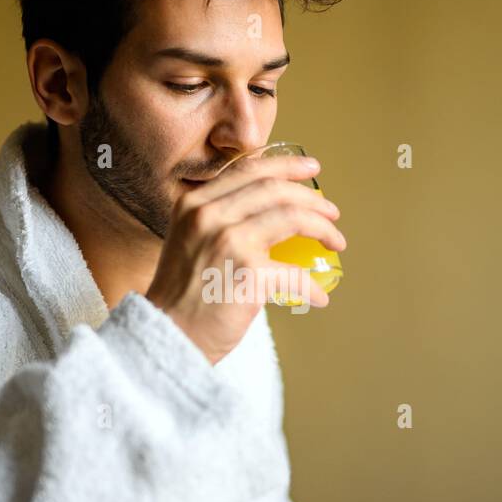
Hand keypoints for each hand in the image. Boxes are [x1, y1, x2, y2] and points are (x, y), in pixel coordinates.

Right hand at [145, 153, 345, 364]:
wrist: (166, 336)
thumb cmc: (182, 297)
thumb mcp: (188, 242)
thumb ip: (215, 222)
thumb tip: (264, 216)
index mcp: (194, 204)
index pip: (248, 171)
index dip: (286, 166)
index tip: (310, 169)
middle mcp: (209, 215)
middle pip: (275, 189)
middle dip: (312, 198)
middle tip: (332, 211)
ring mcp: (230, 241)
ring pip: (293, 217)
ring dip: (323, 229)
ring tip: (336, 242)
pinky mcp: (249, 273)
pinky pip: (295, 274)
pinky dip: (312, 287)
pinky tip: (319, 296)